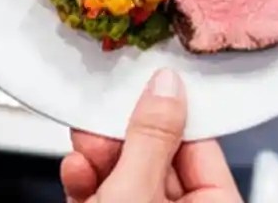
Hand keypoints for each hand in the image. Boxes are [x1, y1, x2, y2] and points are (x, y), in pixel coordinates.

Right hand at [61, 69, 242, 201]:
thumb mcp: (135, 194)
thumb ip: (150, 140)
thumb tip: (164, 87)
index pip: (201, 147)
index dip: (171, 114)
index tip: (147, 85)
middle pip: (158, 158)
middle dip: (124, 136)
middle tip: (102, 116)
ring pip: (127, 175)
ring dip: (98, 157)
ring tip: (84, 144)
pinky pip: (105, 195)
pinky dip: (87, 182)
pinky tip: (76, 172)